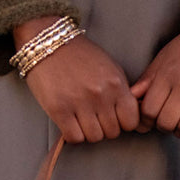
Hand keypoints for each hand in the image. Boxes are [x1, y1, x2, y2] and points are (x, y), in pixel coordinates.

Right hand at [14, 17, 139, 142]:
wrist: (48, 42)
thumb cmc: (80, 55)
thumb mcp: (110, 68)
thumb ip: (121, 91)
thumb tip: (128, 116)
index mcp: (116, 84)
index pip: (131, 121)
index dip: (123, 123)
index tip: (115, 118)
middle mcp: (100, 95)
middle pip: (112, 132)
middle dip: (105, 127)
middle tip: (94, 117)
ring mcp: (79, 103)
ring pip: (94, 137)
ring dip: (88, 132)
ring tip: (81, 119)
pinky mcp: (59, 109)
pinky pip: (74, 137)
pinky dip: (73, 134)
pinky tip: (70, 122)